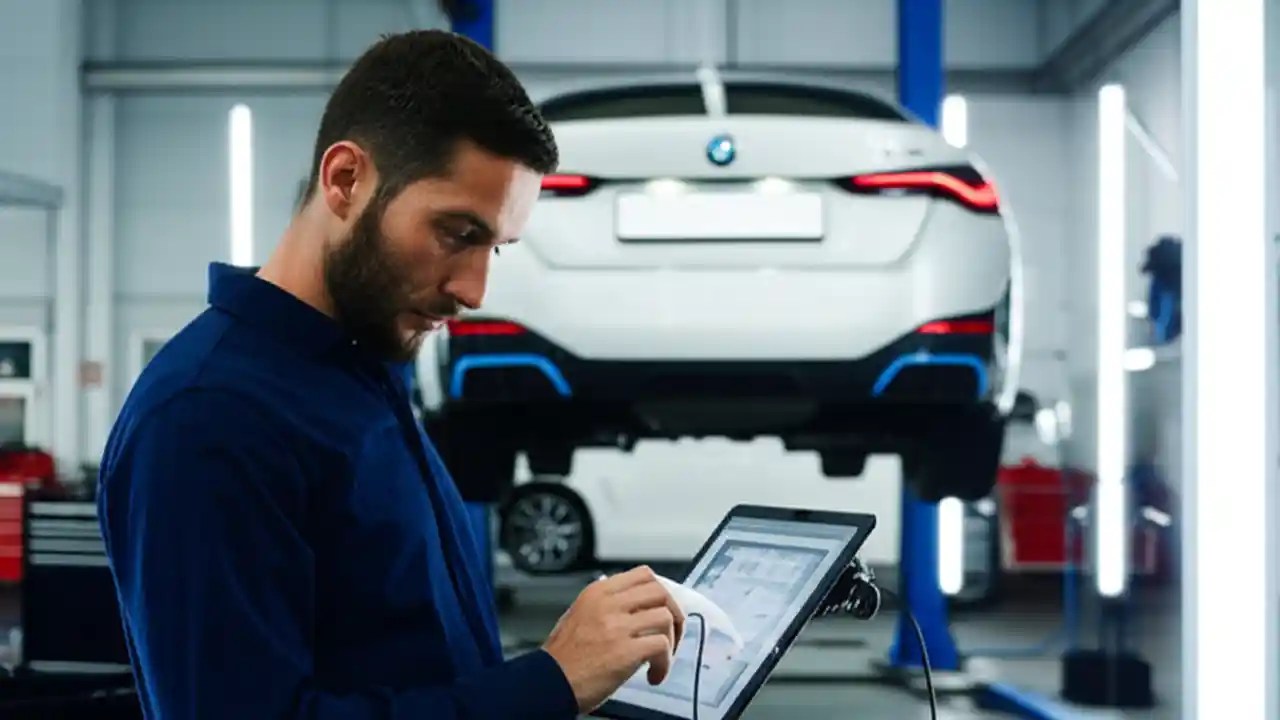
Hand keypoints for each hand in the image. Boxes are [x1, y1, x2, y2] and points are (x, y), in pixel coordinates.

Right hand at [541, 565, 685, 712]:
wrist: (549, 683)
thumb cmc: (562, 657)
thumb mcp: (578, 615)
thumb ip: (606, 605)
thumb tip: (636, 606)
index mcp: (597, 592)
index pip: (643, 575)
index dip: (660, 592)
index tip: (663, 609)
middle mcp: (608, 604)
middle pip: (660, 591)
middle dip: (674, 613)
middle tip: (671, 634)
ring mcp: (617, 626)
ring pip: (665, 617)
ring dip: (671, 640)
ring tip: (661, 659)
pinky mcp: (626, 651)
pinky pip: (662, 646)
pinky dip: (665, 663)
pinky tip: (655, 675)